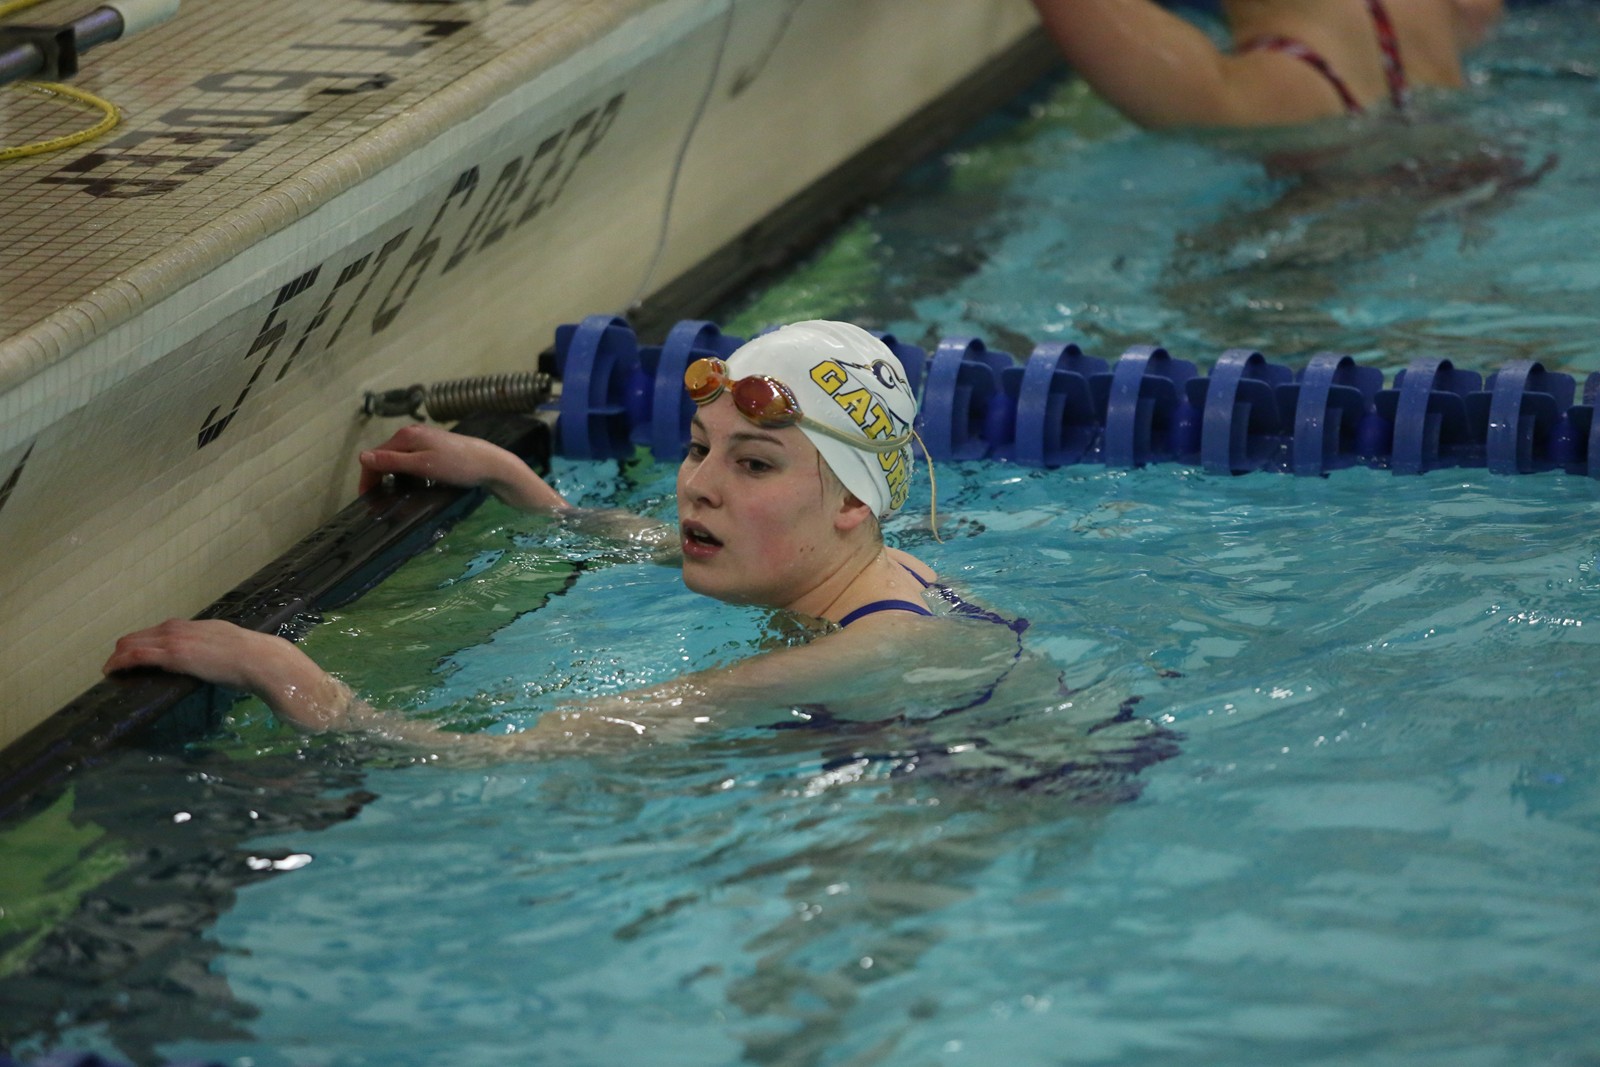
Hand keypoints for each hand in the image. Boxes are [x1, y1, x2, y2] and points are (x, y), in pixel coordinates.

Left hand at [103, 619, 351, 730]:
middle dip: (129, 647)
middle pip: (147, 633)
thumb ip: (230, 659)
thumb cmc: (264, 665)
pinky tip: (113, 672)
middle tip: (119, 665)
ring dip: (122, 655)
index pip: (169, 629)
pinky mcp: (175, 654)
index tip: (143, 655)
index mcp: (207, 628)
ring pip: (137, 640)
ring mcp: (181, 640)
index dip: (151, 641)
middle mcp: (189, 628)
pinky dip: (122, 662)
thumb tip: (232, 671)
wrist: (269, 662)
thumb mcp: (242, 656)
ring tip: (113, 670)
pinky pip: (138, 654)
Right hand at [358, 424, 567, 509]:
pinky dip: (410, 476)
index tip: (367, 500)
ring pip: (400, 461)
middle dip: (381, 479)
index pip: (375, 456)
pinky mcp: (435, 448)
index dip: (368, 478)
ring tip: (399, 498)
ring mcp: (425, 440)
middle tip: (382, 503)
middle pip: (386, 458)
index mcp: (405, 436)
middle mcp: (412, 434)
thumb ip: (392, 462)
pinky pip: (413, 463)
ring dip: (396, 479)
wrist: (491, 464)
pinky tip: (417, 488)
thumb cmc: (457, 466)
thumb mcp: (422, 466)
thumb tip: (361, 457)